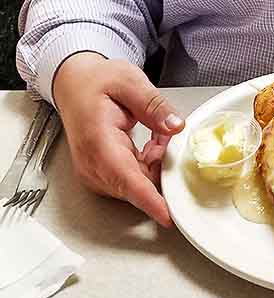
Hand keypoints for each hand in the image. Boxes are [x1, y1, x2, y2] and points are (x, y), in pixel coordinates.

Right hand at [53, 52, 184, 226]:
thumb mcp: (129, 81)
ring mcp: (95, 172)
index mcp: (97, 140)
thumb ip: (154, 105)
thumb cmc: (96, 82)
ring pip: (137, 184)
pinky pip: (133, 179)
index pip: (125, 179)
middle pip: (136, 185)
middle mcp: (93, 164)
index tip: (168, 215)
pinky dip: (149, 163)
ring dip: (156, 164)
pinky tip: (152, 143)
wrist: (74, 84)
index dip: (148, 199)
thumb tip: (175, 126)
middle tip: (169, 136)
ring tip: (157, 133)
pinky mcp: (102, 174)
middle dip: (162, 168)